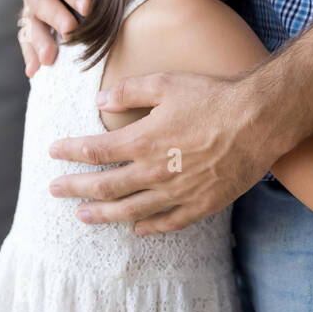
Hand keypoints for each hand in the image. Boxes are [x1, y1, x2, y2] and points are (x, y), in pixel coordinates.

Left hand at [47, 72, 276, 234]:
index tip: (53, 153)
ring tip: (82, 216)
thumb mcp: (167, 83)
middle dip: (76, 188)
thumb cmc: (213, 97)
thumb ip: (130, 90)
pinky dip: (148, 228)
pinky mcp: (201, 204)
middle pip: (106, 186)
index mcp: (144, 140)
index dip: (71, 152)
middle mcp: (155, 171)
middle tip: (54, 190)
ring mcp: (178, 192)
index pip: (96, 151)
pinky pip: (168, 223)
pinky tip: (136, 228)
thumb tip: (99, 100)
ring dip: (102, 214)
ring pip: (131, 210)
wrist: (259, 120)